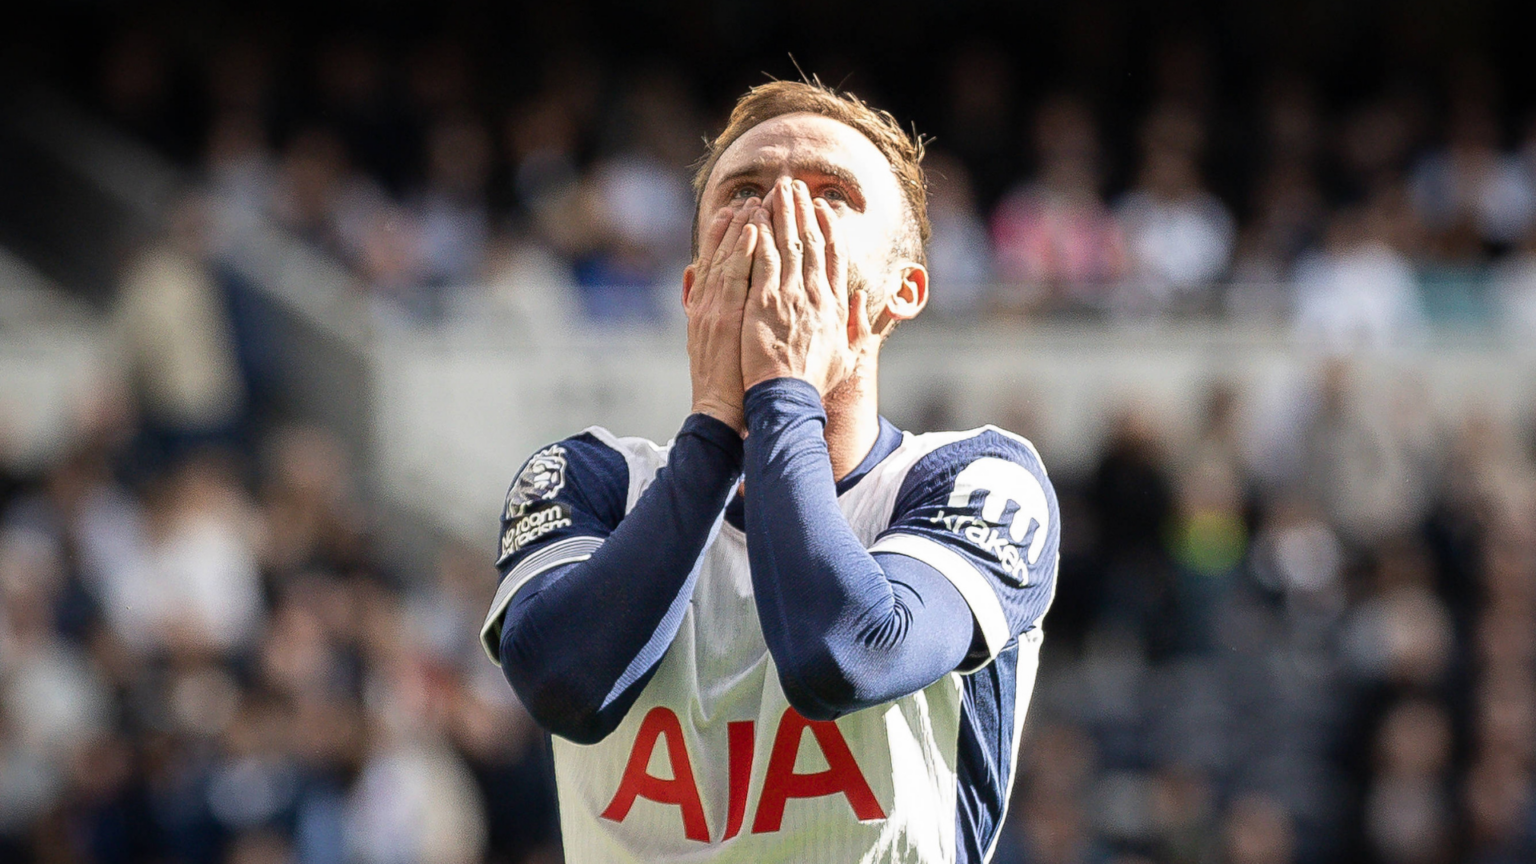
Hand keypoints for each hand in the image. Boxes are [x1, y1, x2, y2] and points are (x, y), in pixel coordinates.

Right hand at [685, 198, 759, 434]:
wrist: (720, 411)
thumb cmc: (724, 384)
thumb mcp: (705, 341)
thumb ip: (700, 306)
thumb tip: (693, 275)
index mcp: (705, 309)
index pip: (716, 263)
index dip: (725, 234)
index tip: (738, 210)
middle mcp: (706, 304)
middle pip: (720, 254)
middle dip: (734, 223)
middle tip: (749, 195)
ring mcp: (714, 309)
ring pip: (728, 258)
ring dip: (740, 227)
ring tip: (755, 200)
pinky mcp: (725, 318)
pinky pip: (737, 277)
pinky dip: (743, 251)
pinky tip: (755, 229)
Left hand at [742, 179, 871, 395]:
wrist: (786, 400)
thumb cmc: (812, 384)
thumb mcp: (847, 357)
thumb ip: (857, 326)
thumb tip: (864, 301)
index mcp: (835, 307)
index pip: (836, 257)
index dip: (830, 228)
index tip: (823, 208)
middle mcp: (816, 295)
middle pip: (813, 241)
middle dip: (804, 210)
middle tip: (796, 185)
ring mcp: (790, 296)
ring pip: (789, 243)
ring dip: (783, 212)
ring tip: (778, 188)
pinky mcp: (764, 301)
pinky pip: (764, 258)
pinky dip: (761, 234)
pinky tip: (756, 214)